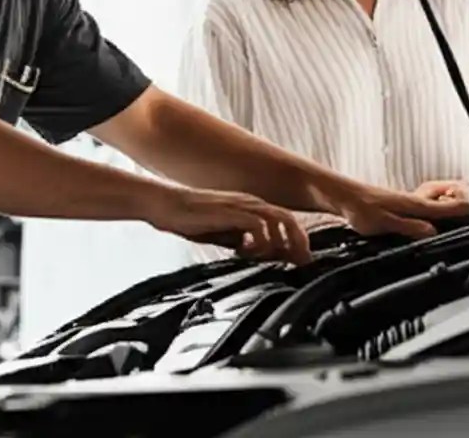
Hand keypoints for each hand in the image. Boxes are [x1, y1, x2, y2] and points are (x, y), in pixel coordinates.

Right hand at [147, 188, 312, 264]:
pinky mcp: (231, 210)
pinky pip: (259, 225)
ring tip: (277, 261)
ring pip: (280, 219)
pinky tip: (246, 252)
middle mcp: (251, 204)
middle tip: (302, 265)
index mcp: (251, 209)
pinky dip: (260, 241)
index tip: (298, 263)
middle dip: (299, 243)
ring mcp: (242, 205)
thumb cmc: (190, 221)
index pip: (284, 223)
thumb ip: (243, 243)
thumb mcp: (223, 236)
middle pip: (290, 220)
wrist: (166, 205)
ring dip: (283, 243)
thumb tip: (260, 258)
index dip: (295, 243)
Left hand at [322, 179, 468, 239]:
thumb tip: (433, 233)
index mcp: (418, 205)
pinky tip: (436, 224)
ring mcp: (415, 202)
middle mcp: (420, 201)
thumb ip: (408, 228)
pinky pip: (436, 207)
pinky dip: (444, 212)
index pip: (457, 206)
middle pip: (461, 200)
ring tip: (463, 217)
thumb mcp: (381, 223)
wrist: (340, 196)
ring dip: (459, 208)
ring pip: (449, 203)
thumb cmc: (357, 207)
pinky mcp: (409, 206)